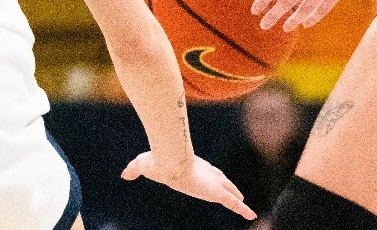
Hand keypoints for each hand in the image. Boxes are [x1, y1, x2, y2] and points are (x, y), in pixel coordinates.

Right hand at [122, 151, 256, 219]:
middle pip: (219, 179)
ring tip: (244, 203)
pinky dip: (243, 209)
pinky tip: (252, 215)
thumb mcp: (142, 165)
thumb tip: (124, 174)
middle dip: (225, 183)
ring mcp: (212, 182)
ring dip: (236, 196)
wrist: (169, 161)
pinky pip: (233, 203)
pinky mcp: (216, 192)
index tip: (213, 176)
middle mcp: (204, 173)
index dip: (209, 174)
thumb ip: (135, 170)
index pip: (204, 170)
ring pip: (228, 191)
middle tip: (232, 189)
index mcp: (191, 166)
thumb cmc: (157, 161)